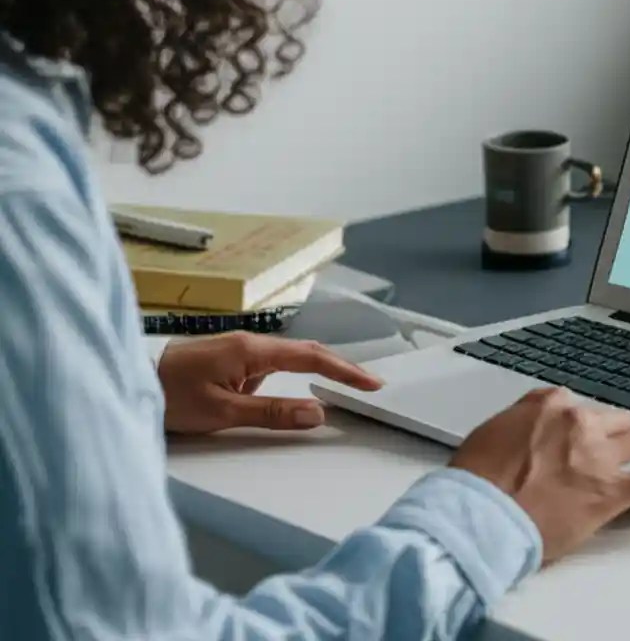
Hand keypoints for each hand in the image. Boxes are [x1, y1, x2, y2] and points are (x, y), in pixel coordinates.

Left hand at [157, 332, 382, 433]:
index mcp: (252, 351)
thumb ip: (272, 413)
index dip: (345, 371)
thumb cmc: (170, 394)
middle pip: (307, 352)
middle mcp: (250, 344)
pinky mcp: (232, 360)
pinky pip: (274, 364)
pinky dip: (296, 373)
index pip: (311, 359)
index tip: (371, 383)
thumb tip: (317, 413)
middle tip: (369, 383)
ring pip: (291, 357)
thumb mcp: (222, 411)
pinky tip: (302, 386)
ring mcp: (241, 350)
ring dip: (320, 368)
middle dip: (341, 367)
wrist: (129, 378)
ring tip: (346, 383)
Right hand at [450, 387, 629, 563]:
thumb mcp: (490, 434)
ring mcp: (600, 456)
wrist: (482, 514)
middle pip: (613, 420)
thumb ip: (518, 425)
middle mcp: (580, 423)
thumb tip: (527, 432)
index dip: (581, 421)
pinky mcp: (613, 490)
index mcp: (549, 406)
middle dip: (626, 427)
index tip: (582, 428)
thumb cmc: (476, 479)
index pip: (574, 405)